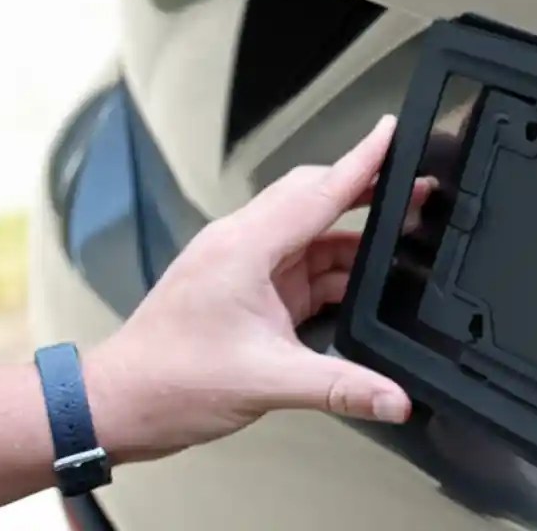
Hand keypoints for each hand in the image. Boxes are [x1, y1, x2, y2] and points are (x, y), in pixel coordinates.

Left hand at [84, 115, 432, 462]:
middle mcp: (244, 245)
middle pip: (317, 200)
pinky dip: (336, 271)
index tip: (392, 131)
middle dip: (370, 192)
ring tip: (405, 238)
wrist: (118, 404)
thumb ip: (341, 387)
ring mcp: (245, 266)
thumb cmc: (168, 380)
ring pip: (313, 236)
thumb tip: (394, 398)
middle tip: (418, 189)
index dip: (362, 161)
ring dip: (357, 239)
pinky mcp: (248, 290)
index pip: (318, 192)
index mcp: (245, 247)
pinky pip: (303, 268)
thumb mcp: (267, 382)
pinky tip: (365, 282)